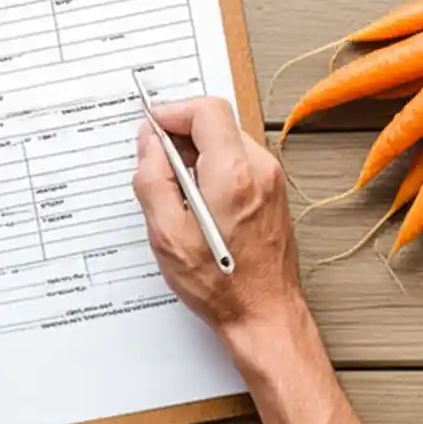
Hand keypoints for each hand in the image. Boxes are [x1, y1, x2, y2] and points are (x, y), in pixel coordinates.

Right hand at [132, 97, 302, 335]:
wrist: (265, 313)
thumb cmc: (221, 284)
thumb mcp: (166, 234)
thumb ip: (153, 178)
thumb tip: (149, 142)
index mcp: (232, 174)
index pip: (206, 110)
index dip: (173, 112)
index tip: (152, 127)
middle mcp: (259, 170)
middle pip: (217, 123)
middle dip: (183, 135)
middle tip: (159, 166)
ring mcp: (272, 180)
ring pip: (228, 142)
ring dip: (198, 155)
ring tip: (180, 194)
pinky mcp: (274, 192)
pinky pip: (240, 162)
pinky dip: (215, 169)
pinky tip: (201, 204)